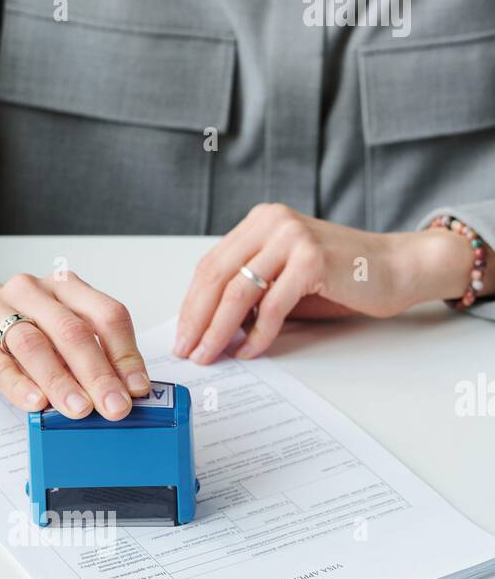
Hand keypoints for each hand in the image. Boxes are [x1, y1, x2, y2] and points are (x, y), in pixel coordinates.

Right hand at [0, 245, 150, 419]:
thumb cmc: (18, 328)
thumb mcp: (57, 334)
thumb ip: (89, 356)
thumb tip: (124, 394)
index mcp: (66, 287)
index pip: (106, 315)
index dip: (126, 354)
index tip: (138, 389)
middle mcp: (33, 292)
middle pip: (72, 331)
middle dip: (98, 373)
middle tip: (114, 407)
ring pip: (34, 344)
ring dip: (60, 381)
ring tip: (78, 409)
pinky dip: (17, 384)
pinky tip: (34, 402)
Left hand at [175, 203, 494, 364]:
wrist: (395, 268)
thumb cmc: (340, 278)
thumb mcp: (283, 280)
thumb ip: (248, 294)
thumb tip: (207, 328)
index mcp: (260, 222)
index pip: (211, 265)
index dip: (192, 304)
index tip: (182, 335)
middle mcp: (272, 222)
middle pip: (217, 276)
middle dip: (197, 320)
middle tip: (187, 351)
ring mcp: (291, 237)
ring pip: (239, 292)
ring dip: (219, 331)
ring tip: (210, 356)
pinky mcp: (311, 259)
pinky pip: (272, 306)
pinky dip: (258, 335)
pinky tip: (250, 352)